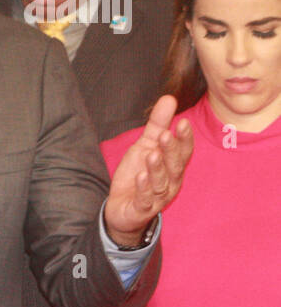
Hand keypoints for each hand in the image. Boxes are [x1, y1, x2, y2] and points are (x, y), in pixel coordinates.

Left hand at [104, 95, 193, 243]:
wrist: (122, 207)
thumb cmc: (139, 175)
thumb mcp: (145, 146)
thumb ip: (157, 124)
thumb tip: (169, 98)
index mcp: (173, 166)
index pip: (183, 151)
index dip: (184, 138)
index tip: (182, 121)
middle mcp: (170, 182)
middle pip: (174, 166)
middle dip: (171, 150)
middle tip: (166, 135)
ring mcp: (157, 197)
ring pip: (161, 182)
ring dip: (157, 168)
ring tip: (152, 154)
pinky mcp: (141, 208)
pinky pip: (145, 199)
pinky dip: (144, 188)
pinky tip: (140, 176)